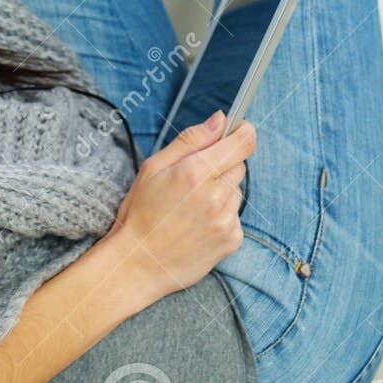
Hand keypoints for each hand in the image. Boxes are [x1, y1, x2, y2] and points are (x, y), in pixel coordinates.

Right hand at [100, 109, 254, 300]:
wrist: (139, 263)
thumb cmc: (141, 213)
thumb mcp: (154, 168)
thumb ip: (190, 140)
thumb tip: (220, 119)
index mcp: (196, 172)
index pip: (242, 143)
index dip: (244, 132)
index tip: (239, 129)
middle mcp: (216, 196)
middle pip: (239, 165)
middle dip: (222, 165)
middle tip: (194, 180)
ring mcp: (227, 220)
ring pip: (236, 191)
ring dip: (221, 192)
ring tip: (191, 207)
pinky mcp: (232, 240)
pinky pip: (235, 216)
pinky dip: (222, 216)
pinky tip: (198, 224)